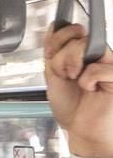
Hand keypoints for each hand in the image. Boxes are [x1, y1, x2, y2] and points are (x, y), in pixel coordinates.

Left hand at [45, 23, 112, 157]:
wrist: (80, 129)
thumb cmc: (71, 106)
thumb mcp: (53, 76)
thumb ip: (53, 53)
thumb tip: (54, 28)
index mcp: (80, 53)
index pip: (70, 29)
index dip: (57, 37)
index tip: (49, 55)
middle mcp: (96, 55)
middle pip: (77, 36)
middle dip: (61, 55)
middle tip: (64, 73)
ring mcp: (108, 63)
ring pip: (86, 46)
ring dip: (71, 64)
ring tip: (74, 80)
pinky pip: (97, 68)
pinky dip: (87, 80)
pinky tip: (90, 89)